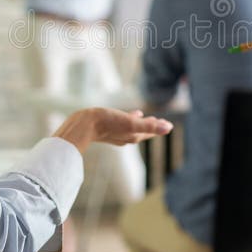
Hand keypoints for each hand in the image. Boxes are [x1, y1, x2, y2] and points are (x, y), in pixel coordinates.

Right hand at [53, 108, 172, 153]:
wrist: (82, 125)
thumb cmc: (107, 123)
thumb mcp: (131, 122)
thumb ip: (150, 125)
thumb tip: (169, 127)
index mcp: (133, 136)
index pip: (150, 132)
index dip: (159, 127)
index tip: (167, 124)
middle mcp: (125, 137)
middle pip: (142, 132)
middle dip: (150, 127)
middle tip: (159, 122)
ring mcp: (114, 133)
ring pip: (131, 128)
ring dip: (138, 123)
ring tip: (143, 116)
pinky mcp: (104, 128)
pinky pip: (120, 124)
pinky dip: (126, 119)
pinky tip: (125, 114)